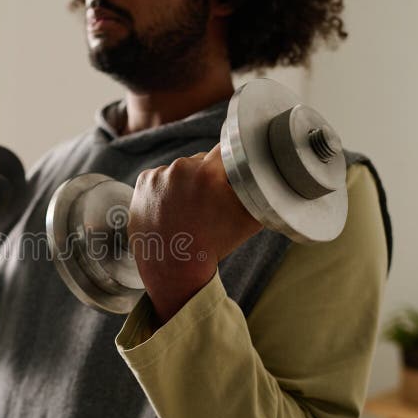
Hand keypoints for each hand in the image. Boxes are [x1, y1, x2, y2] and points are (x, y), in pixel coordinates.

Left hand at [127, 143, 262, 322]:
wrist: (174, 268)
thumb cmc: (214, 244)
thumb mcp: (250, 219)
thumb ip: (262, 193)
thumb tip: (275, 176)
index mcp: (207, 173)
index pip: (227, 149)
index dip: (232, 160)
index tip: (232, 170)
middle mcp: (180, 168)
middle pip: (201, 160)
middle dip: (208, 176)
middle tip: (209, 201)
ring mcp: (158, 175)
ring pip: (179, 170)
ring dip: (185, 183)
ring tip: (188, 209)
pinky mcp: (142, 182)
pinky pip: (160, 177)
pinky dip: (165, 189)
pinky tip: (171, 209)